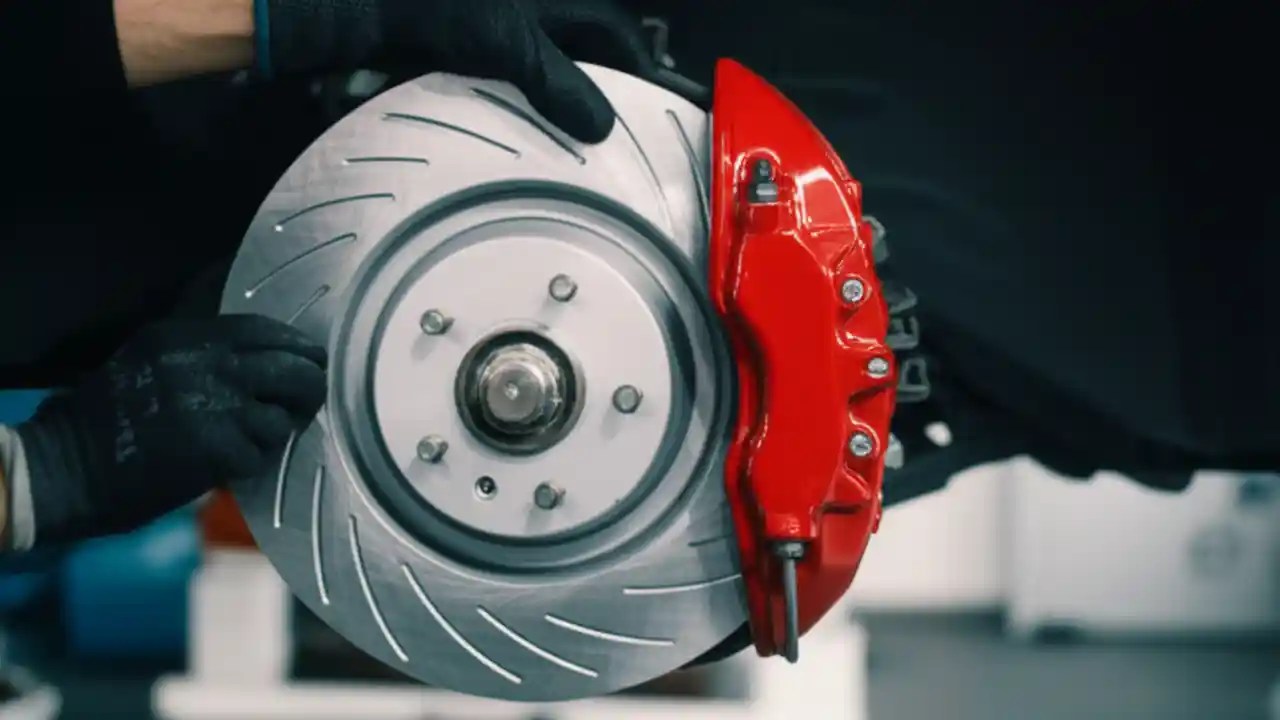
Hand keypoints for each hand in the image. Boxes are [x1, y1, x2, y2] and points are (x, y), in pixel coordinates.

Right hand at [16, 315, 326, 545]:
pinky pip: (260, 456)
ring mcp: (215, 406)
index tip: (312, 358)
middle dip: (309, 387)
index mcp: (185, 337)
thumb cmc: (105, 424)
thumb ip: (203, 355)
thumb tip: (265, 360)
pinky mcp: (219, 449)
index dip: (296, 345)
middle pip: (291, 367)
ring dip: (274, 434)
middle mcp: (205, 364)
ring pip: (281, 416)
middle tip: (306, 404)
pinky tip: (224, 466)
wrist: (66, 469)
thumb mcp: (149, 362)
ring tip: (248, 443)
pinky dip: (250, 465)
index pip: (264, 329)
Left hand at [259, 0, 657, 142]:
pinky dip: (518, 106)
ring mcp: (504, 31)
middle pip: (586, 57)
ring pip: (549, 73)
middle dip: (598, 95)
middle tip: (610, 139)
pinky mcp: (473, 50)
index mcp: (562, 2)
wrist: (368, 7)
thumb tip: (601, 124)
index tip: (654, 111)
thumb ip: (561, 85)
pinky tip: (517, 131)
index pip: (620, 37)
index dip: (641, 74)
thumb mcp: (514, 47)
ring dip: (556, 105)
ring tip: (566, 144)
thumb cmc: (443, 7)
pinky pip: (511, 84)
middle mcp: (538, 13)